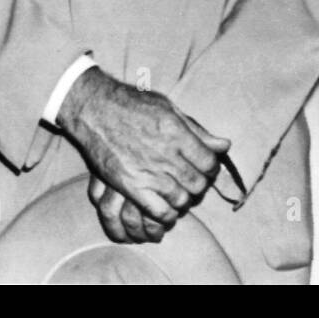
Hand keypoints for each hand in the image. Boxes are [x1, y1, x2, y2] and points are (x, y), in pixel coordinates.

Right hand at [58, 68, 229, 242]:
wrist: (94, 109)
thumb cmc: (131, 104)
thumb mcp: (167, 107)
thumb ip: (196, 129)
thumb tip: (224, 145)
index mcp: (176, 131)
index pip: (208, 162)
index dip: (212, 168)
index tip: (206, 168)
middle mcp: (165, 153)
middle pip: (197, 182)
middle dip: (200, 185)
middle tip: (193, 182)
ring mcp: (147, 170)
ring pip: (181, 199)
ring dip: (184, 199)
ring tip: (179, 193)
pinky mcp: (129, 184)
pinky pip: (158, 210)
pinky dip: (166, 214)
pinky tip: (165, 206)